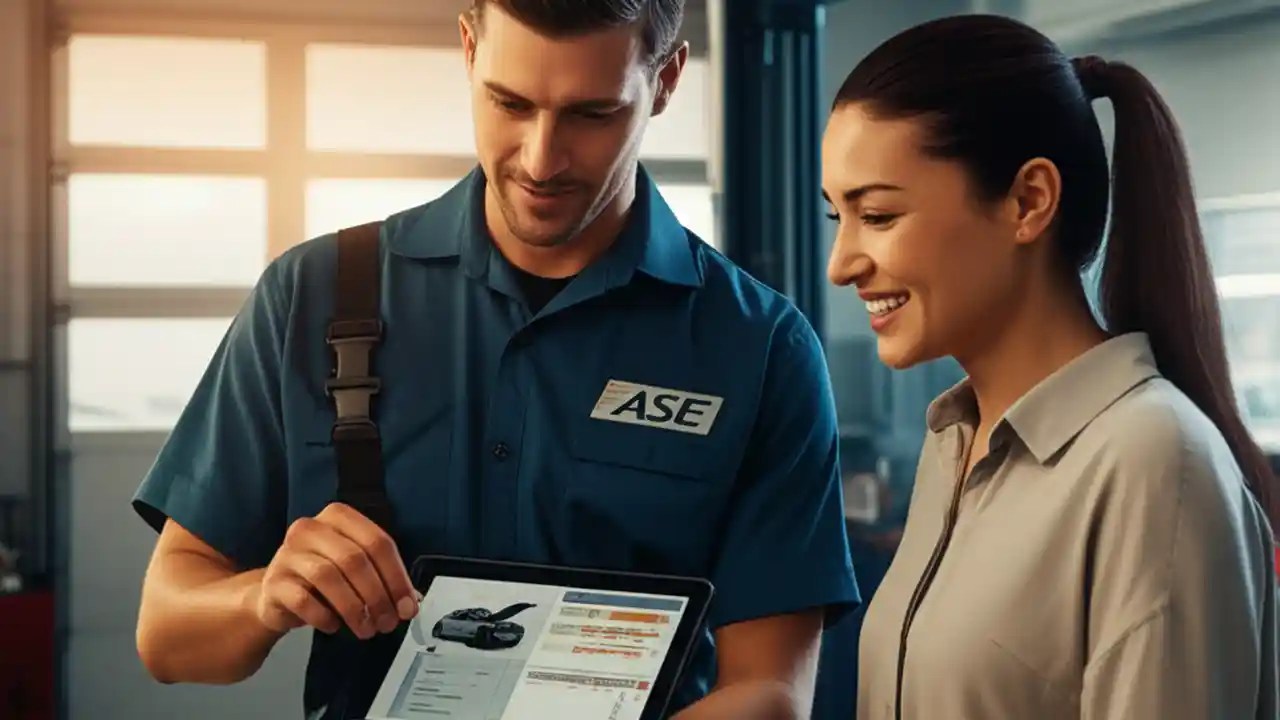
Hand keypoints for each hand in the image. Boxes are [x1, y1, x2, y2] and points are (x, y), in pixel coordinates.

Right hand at [254, 503, 417, 639]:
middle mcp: (311, 528)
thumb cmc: (323, 580)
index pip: (377, 542)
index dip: (397, 577)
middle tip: (388, 623)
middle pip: (355, 559)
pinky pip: (303, 599)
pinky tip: (334, 626)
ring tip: (367, 629)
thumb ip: (382, 578)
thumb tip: (411, 602)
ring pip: (329, 577)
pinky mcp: (274, 581)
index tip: (408, 607)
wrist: (277, 595)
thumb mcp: (355, 570)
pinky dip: (324, 616)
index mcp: (338, 517)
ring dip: (354, 608)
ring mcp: (288, 553)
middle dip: (378, 596)